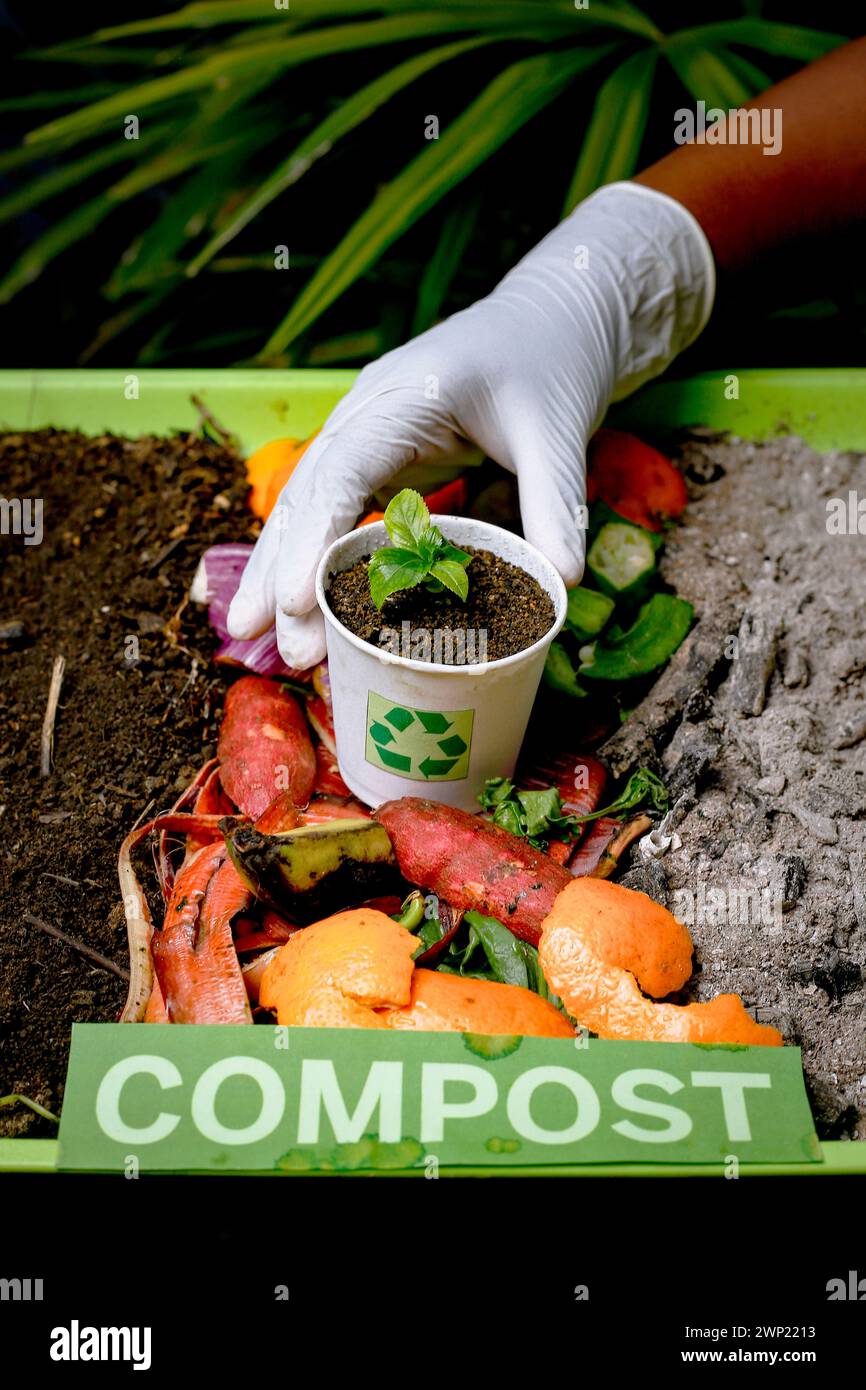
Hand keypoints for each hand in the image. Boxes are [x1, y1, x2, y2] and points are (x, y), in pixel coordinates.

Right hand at [227, 182, 713, 667]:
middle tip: (254, 638)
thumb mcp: (560, 431)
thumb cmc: (553, 359)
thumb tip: (562, 584)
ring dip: (278, 567)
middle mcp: (368, 412)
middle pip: (305, 494)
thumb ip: (556, 504)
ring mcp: (367, 433)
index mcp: (403, 395)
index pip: (341, 473)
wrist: (557, 313)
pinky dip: (312, 554)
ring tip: (249, 634)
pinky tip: (297, 604)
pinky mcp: (380, 455)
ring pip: (307, 504)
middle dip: (276, 568)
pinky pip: (333, 507)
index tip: (296, 603)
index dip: (314, 540)